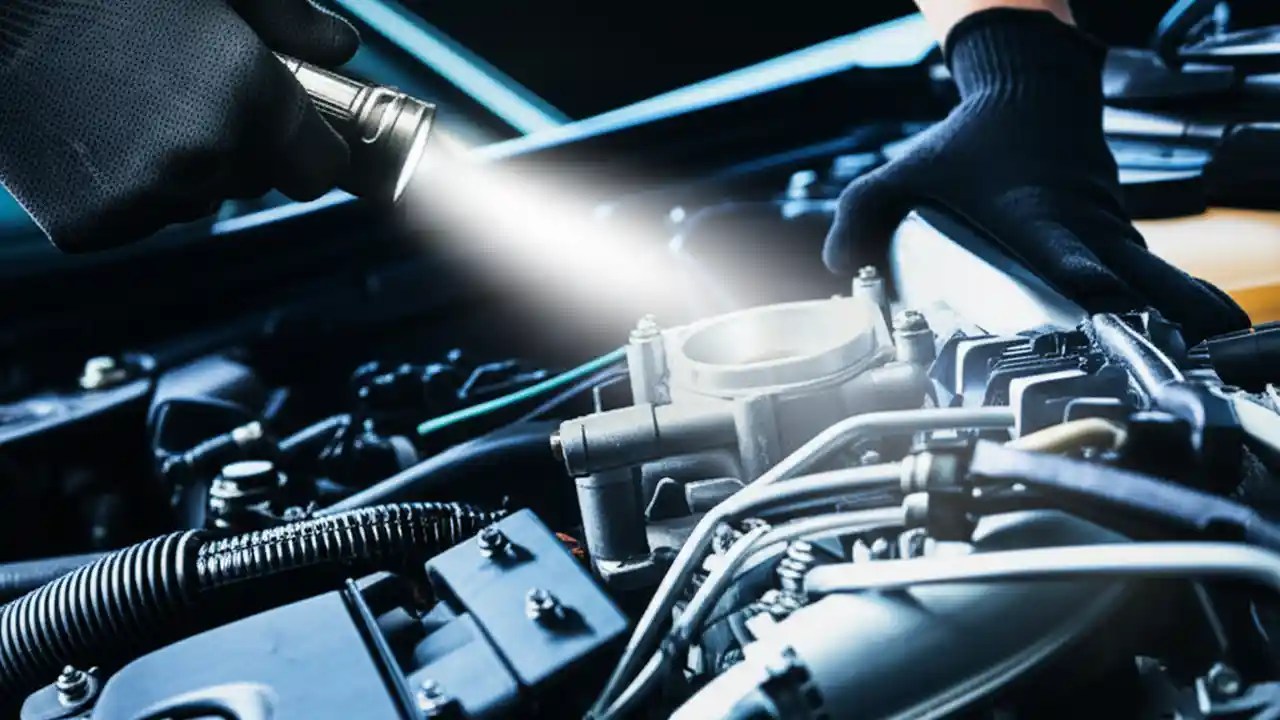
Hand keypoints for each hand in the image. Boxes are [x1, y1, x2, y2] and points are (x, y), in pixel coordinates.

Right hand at [0, 0, 359, 251]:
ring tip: (125, 105)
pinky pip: (138, 218)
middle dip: (237, 145)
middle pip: (256, 181)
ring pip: (196, 201)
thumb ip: (288, 17)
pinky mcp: (90, 227)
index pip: (320, 168)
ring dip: (180, 168)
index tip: (285, 125)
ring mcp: (143, 200)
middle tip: (178, 91)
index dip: (305, 143)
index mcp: (247, 97)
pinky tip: (93, 134)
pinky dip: (124, 188)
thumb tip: (340, 47)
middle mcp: (203, 159)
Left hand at [822, 9, 1249, 343]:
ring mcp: (1111, 240)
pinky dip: (1175, 311)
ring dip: (1178, 321)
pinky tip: (1194, 344)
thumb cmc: (966, 146)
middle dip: (1154, 321)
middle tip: (1172, 362)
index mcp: (1034, 219)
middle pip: (1136, 282)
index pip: (1065, 254)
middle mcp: (1085, 233)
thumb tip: (834, 267)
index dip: (1081, 281)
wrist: (1031, 99)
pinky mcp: (1124, 246)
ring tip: (1203, 364)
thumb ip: (858, 218)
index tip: (1100, 303)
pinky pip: (1155, 284)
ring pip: (1159, 285)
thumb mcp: (899, 176)